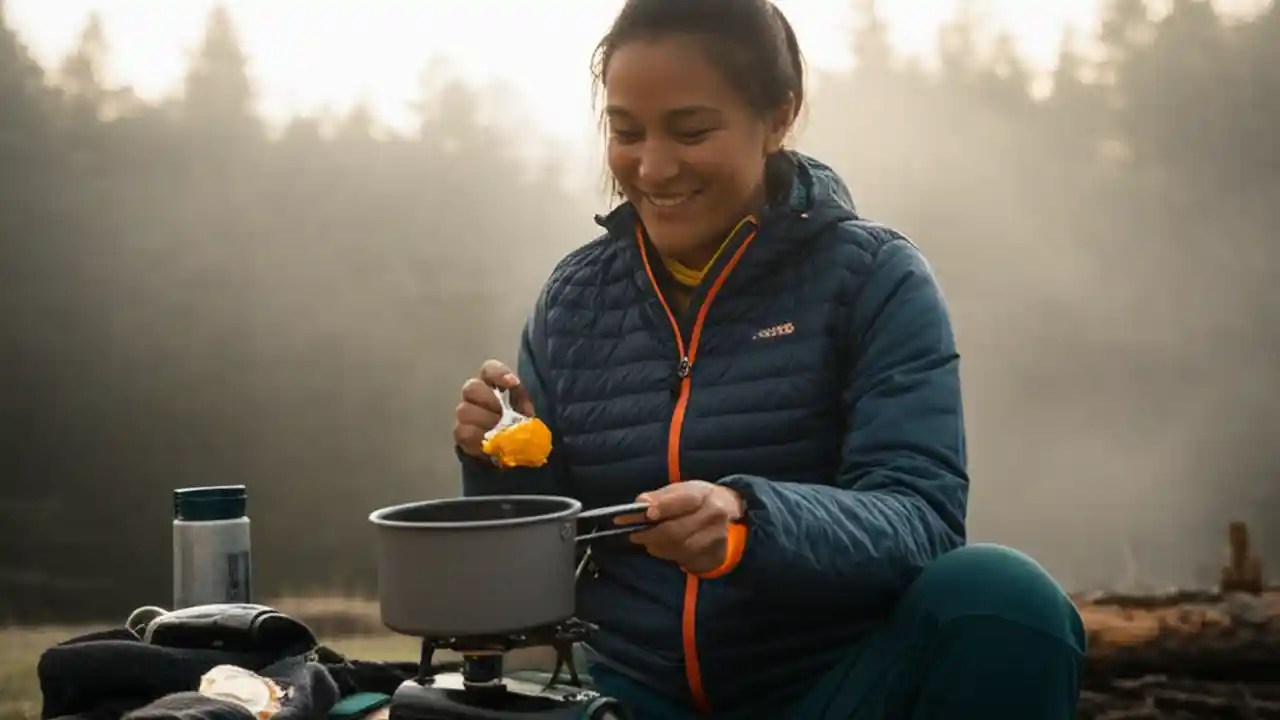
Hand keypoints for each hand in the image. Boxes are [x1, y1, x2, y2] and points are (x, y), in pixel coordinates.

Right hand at [453, 359, 534, 458]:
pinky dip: (478, 438)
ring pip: (464, 410)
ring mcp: (464, 413)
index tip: (513, 383)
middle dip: (489, 401)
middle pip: (472, 388)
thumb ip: (523, 406)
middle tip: (503, 414)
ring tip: (500, 431)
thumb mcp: (526, 412)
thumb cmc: (519, 424)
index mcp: (493, 384)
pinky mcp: (460, 433)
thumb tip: (523, 416)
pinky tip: (490, 443)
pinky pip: (463, 432)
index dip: (498, 373)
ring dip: (485, 421)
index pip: (489, 369)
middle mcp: (475, 395)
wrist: (511, 449)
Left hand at [622, 481, 745, 573]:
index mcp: (703, 494)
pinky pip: (684, 558)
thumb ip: (658, 497)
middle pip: (676, 531)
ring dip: (657, 546)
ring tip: (648, 541)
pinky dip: (668, 553)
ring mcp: (716, 538)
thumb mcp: (680, 490)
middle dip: (651, 534)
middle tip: (635, 535)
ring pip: (678, 548)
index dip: (662, 507)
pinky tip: (663, 547)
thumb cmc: (696, 500)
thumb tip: (640, 503)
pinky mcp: (714, 555)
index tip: (646, 514)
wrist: (729, 512)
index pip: (682, 501)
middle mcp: (714, 515)